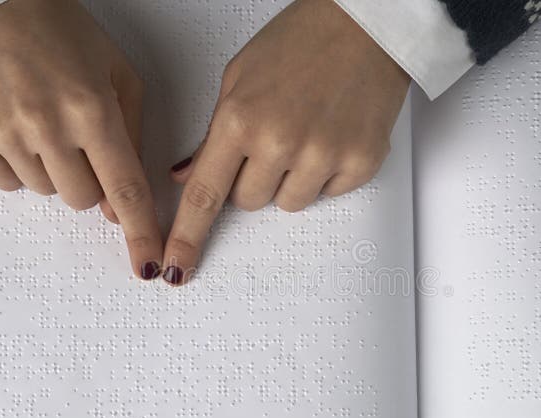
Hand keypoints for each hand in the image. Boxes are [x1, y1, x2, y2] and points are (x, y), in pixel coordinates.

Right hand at [0, 0, 163, 279]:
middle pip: (83, 201)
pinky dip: (20, 166)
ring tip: (47, 123)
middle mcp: (45, 124)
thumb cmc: (66, 35)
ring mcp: (2, 131)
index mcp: (91, 107)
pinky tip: (19, 128)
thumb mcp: (119, 76)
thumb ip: (131, 140)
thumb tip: (118, 207)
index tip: (149, 265)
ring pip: (47, 193)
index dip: (140, 232)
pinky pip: (7, 184)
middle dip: (93, 182)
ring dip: (56, 171)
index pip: (124, 188)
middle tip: (82, 142)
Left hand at [161, 0, 410, 285]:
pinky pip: (330, 193)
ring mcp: (324, 155)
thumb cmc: (302, 41)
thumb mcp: (239, 77)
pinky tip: (332, 133)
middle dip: (252, 178)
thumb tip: (190, 175)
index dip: (186, 237)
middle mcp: (281, 142)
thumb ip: (213, 133)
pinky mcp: (361, 162)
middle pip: (248, 202)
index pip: (205, 195)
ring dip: (290, 178)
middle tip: (271, 139)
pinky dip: (328, 171)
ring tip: (305, 132)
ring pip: (289, 203)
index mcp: (241, 119)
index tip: (174, 268)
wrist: (366, 25)